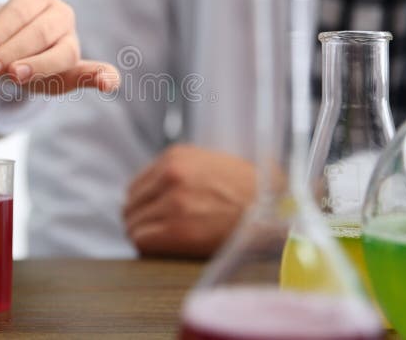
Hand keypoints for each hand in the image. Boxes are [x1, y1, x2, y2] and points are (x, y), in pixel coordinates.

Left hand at [0, 0, 119, 92]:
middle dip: (14, 50)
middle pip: (40, 31)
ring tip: (16, 74)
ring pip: (61, 52)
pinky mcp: (78, 66)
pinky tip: (109, 84)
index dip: (2, 30)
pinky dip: (102, 76)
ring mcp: (72, 39)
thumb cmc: (1, 37)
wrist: (20, 50)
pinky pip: (93, 69)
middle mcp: (60, 13)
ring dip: (39, 64)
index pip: (20, 10)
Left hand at [123, 144, 255, 257]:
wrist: (274, 209)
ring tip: (160, 242)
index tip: (149, 214)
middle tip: (152, 232)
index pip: (136, 185)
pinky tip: (162, 249)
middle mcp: (170, 176)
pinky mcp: (177, 230)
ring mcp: (172, 203)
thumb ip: (180, 171)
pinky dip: (148, 247)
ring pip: (133, 224)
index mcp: (176, 157)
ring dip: (143, 234)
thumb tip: (154, 190)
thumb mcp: (210, 163)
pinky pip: (142, 241)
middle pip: (131, 205)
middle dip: (139, 219)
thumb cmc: (249, 189)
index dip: (142, 204)